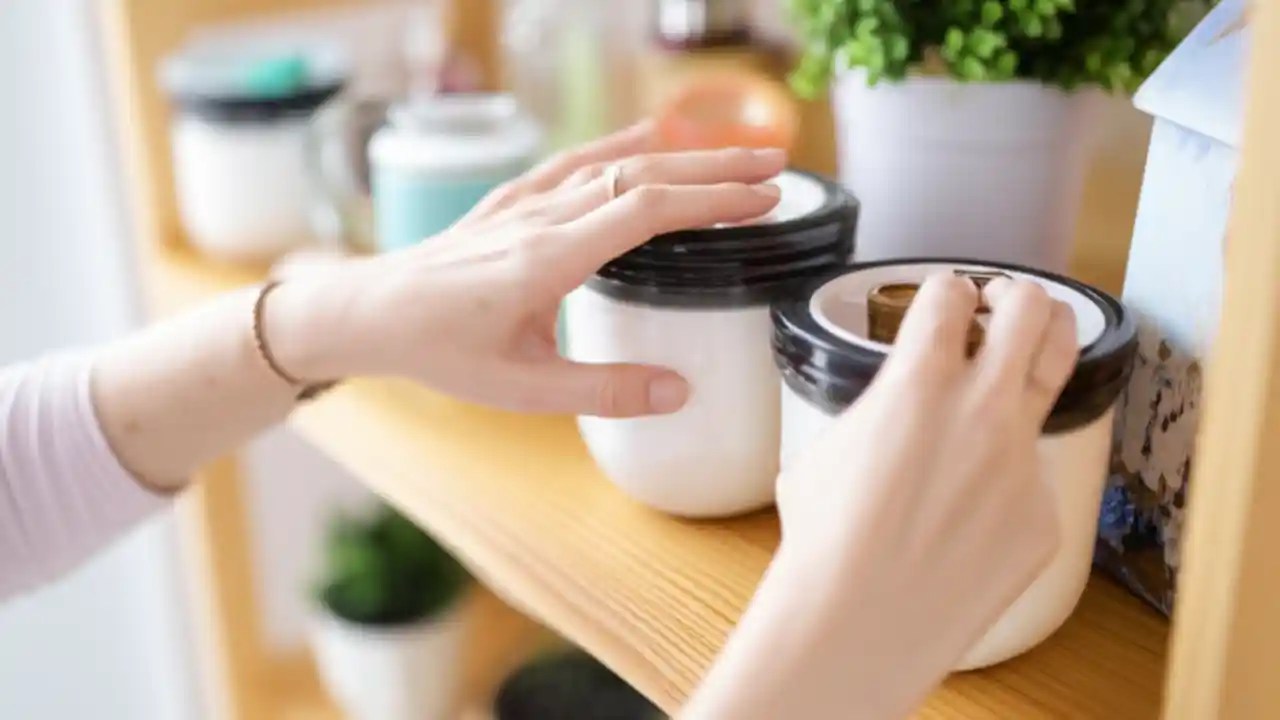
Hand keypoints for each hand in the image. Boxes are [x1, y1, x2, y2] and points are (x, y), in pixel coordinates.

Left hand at [267, 124, 785, 416]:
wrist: (370, 313)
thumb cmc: (440, 351)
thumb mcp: (522, 390)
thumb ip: (603, 392)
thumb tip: (680, 392)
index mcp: (548, 259)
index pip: (647, 212)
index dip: (711, 201)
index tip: (766, 200)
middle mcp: (542, 218)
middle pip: (643, 175)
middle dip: (716, 167)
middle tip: (779, 167)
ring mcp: (526, 202)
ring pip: (615, 163)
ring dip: (680, 154)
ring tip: (737, 152)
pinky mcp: (512, 200)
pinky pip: (576, 160)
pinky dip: (622, 145)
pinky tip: (650, 138)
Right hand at [686, 274, 1078, 719]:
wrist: (858, 621)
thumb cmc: (825, 539)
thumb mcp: (825, 450)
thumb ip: (873, 414)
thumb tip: (889, 415)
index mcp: (917, 380)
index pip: (949, 295)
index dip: (946, 289)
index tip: (949, 298)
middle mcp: (982, 408)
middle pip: (1030, 311)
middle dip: (1018, 296)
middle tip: (1008, 304)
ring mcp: (1022, 461)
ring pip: (1054, 380)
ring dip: (1040, 355)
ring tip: (1033, 351)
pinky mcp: (1043, 514)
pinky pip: (1031, 480)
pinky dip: (1005, 482)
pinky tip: (970, 513)